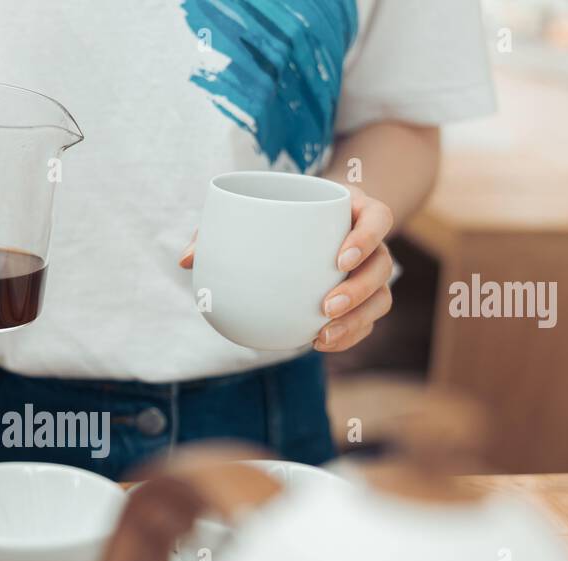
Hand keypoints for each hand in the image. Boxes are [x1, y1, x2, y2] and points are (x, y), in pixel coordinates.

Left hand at [177, 184, 394, 351]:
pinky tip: (318, 344)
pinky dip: (347, 335)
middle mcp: (370, 241)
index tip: (339, 258)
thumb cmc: (277, 212)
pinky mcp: (364, 298)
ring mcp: (370, 272)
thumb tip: (186, 261)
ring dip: (356, 320)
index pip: (378, 218)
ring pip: (380, 298)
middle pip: (382, 265)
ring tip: (322, 336)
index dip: (366, 238)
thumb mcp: (254, 210)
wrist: (305, 222)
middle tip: (326, 307)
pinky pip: (365, 321)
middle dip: (359, 290)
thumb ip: (221, 229)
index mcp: (354, 209)